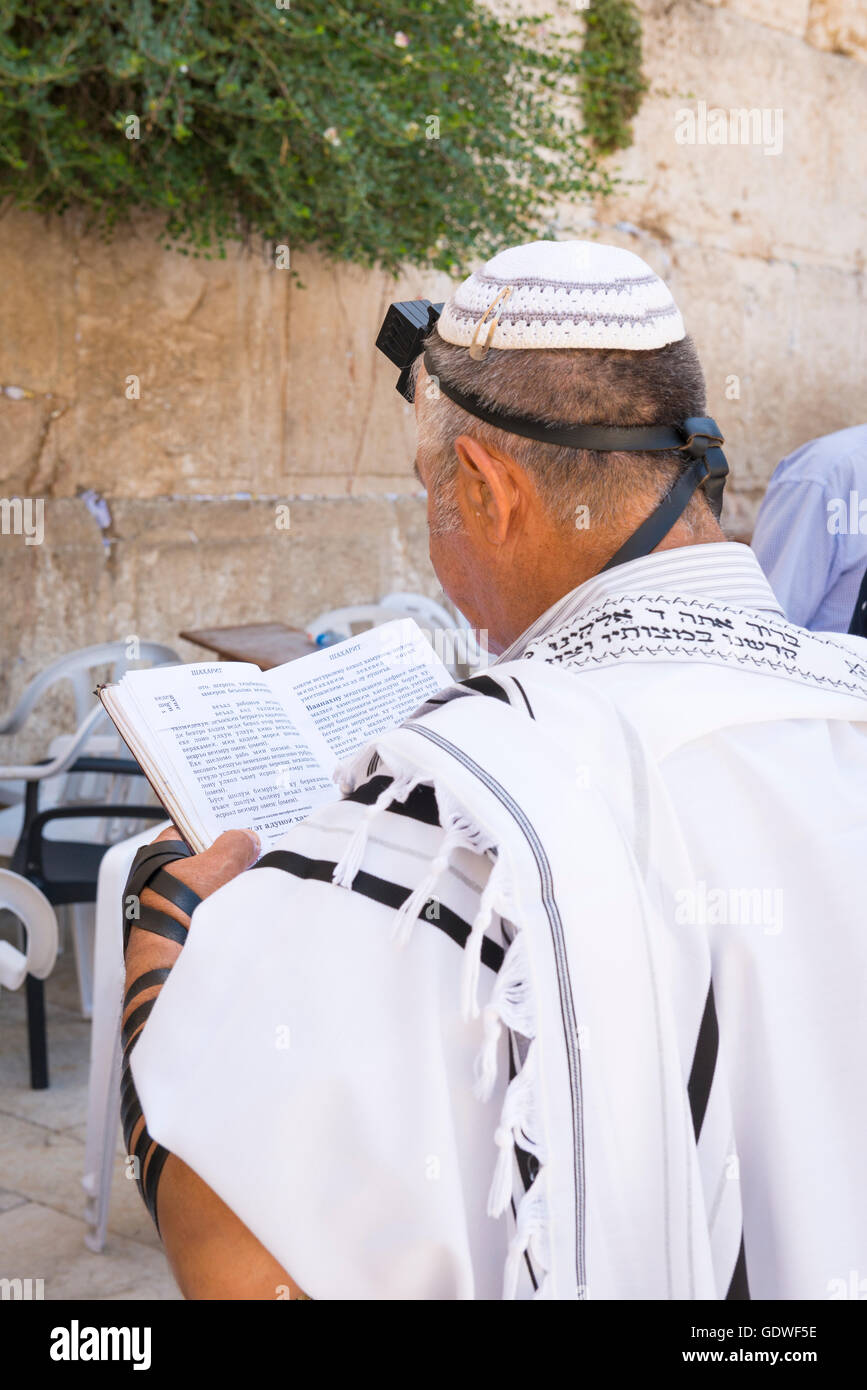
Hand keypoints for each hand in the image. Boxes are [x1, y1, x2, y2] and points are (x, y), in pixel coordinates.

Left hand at [139, 825, 260, 929]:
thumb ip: (235, 845)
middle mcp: (158, 874)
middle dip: (225, 856)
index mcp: (160, 852)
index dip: (216, 825)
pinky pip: (202, 904)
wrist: (167, 958)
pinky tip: (231, 907)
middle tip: (248, 855)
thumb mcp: (217, 866)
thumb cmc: (177, 910)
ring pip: (203, 882)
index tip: (238, 827)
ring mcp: (165, 900)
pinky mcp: (175, 922)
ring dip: (223, 883)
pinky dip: (217, 904)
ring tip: (242, 882)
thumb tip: (246, 839)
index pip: (192, 828)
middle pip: (201, 856)